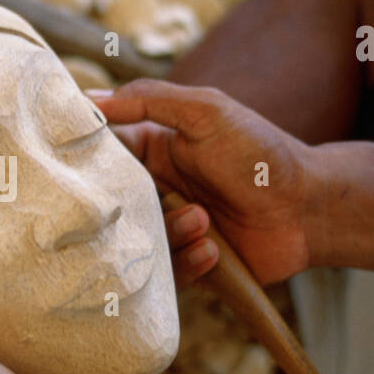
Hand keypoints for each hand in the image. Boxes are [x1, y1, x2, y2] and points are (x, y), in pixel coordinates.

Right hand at [89, 81, 313, 286]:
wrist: (309, 208)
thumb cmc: (261, 153)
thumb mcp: (206, 111)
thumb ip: (149, 99)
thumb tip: (89, 99)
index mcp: (152, 150)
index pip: (100, 153)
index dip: (83, 160)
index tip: (64, 166)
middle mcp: (154, 191)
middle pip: (109, 205)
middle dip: (118, 210)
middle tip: (135, 206)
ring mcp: (169, 228)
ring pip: (135, 243)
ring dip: (169, 232)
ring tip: (203, 220)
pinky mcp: (187, 263)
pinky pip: (165, 274)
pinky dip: (187, 261)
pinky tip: (213, 248)